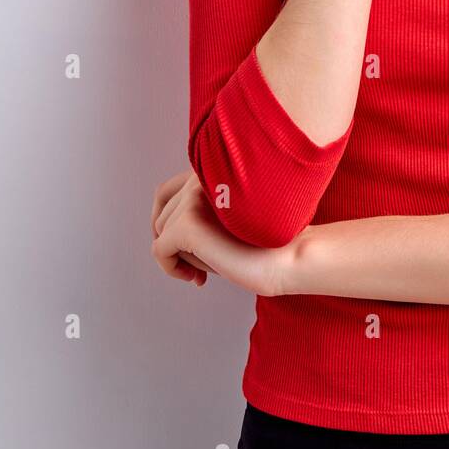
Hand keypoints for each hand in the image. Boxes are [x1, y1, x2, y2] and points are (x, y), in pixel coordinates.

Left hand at [151, 170, 294, 297]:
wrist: (289, 255)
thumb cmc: (265, 243)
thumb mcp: (226, 219)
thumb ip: (200, 214)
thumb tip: (161, 233)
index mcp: (213, 170)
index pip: (167, 191)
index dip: (167, 222)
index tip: (190, 248)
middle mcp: (201, 176)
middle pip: (162, 214)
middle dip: (172, 244)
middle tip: (197, 268)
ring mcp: (194, 197)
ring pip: (160, 232)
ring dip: (176, 258)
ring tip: (201, 273)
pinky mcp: (188, 222)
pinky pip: (159, 250)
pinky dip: (171, 268)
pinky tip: (198, 278)